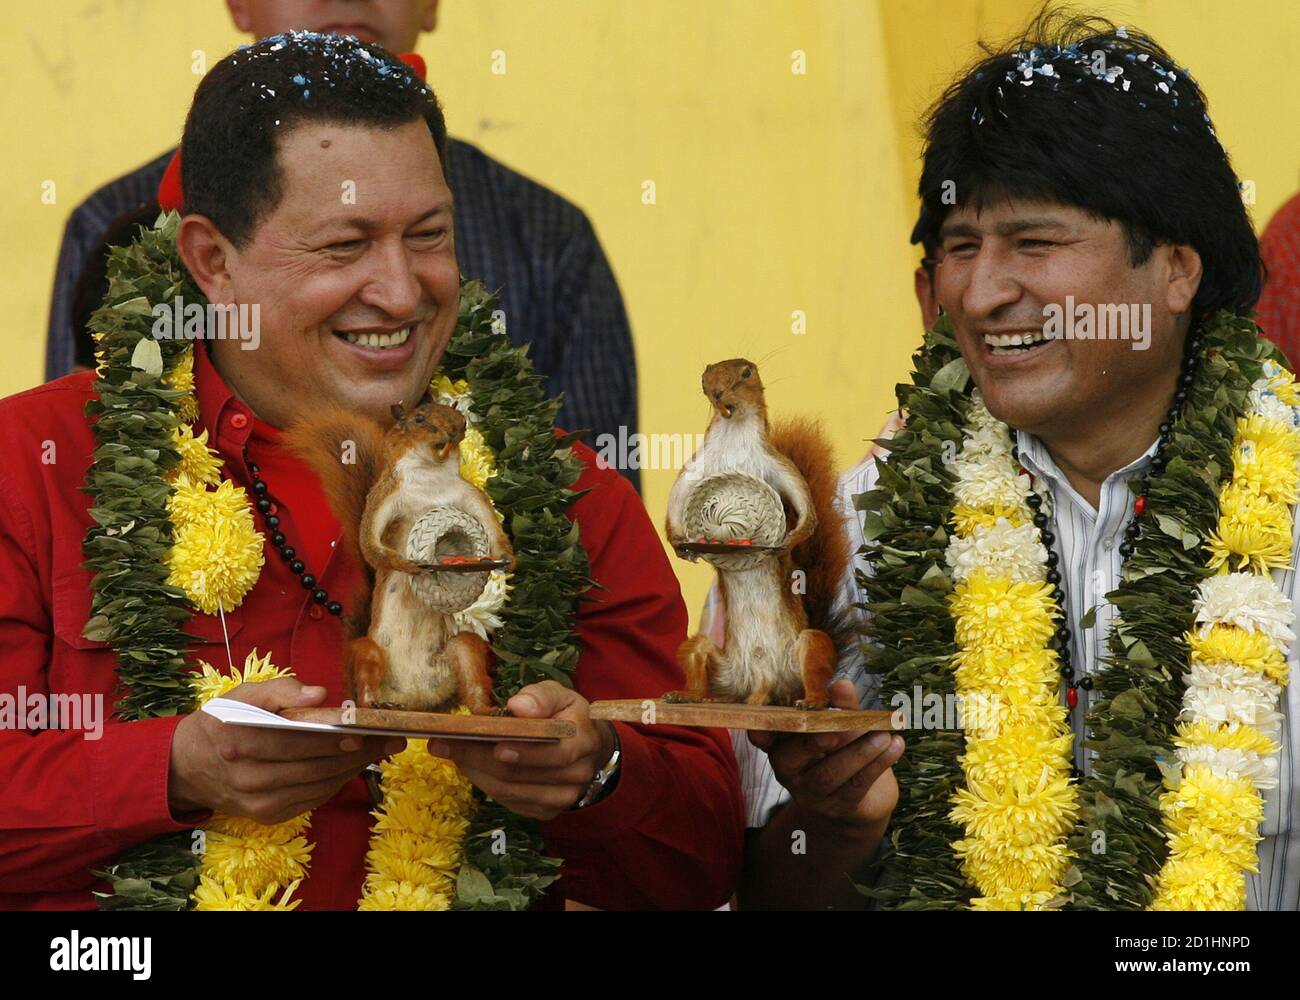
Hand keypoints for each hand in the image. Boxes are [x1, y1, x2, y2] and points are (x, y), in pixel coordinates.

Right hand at [169, 678, 405, 823]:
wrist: (190, 767)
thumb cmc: (223, 722)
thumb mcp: (242, 695)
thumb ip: (279, 690)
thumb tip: (318, 694)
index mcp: (239, 741)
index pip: (298, 740)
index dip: (335, 736)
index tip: (367, 729)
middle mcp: (248, 777)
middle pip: (315, 766)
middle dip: (357, 752)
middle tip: (388, 739)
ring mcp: (258, 802)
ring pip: (318, 785)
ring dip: (353, 769)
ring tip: (379, 750)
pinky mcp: (268, 816)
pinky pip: (313, 799)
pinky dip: (336, 782)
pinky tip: (352, 766)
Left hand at [427, 680, 614, 820]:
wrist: (586, 747)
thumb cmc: (566, 714)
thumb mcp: (559, 694)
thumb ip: (540, 697)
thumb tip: (518, 706)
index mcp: (584, 741)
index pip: (551, 753)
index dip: (520, 750)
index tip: (486, 740)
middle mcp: (577, 775)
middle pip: (518, 774)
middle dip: (476, 757)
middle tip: (442, 743)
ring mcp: (562, 798)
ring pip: (508, 791)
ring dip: (474, 771)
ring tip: (449, 751)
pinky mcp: (546, 812)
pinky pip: (508, 802)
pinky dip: (484, 783)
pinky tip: (469, 765)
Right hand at [748, 679, 902, 833]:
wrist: (863, 798)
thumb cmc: (845, 749)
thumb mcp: (840, 724)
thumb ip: (839, 706)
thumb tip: (841, 684)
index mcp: (781, 743)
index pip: (765, 737)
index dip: (762, 732)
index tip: (761, 729)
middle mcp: (788, 769)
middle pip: (794, 756)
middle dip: (816, 740)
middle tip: (838, 728)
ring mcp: (810, 793)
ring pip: (829, 773)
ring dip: (858, 751)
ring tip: (884, 734)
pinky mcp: (837, 808)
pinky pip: (856, 785)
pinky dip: (878, 764)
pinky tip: (896, 745)